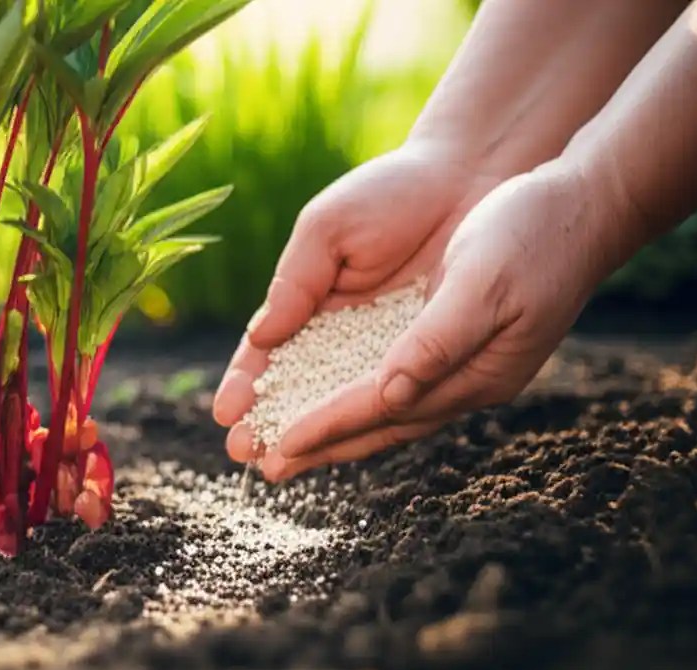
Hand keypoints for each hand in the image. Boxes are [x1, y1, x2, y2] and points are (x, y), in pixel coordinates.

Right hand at [213, 140, 503, 464]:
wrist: (471, 176)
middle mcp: (342, 336)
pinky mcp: (428, 359)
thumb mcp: (328, 229)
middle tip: (241, 454)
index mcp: (308, 303)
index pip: (267, 355)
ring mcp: (384, 351)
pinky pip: (396, 397)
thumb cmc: (392, 192)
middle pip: (296, 391)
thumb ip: (295, 282)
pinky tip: (339, 447)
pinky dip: (367, 423)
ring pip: (340, 403)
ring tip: (279, 466)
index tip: (225, 413)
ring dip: (310, 436)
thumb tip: (259, 339)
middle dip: (267, 423)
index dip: (245, 384)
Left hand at [252, 163, 620, 480]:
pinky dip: (355, 396)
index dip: (327, 426)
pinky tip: (328, 398)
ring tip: (284, 448)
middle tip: (264, 469)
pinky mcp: (454, 344)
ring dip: (333, 428)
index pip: (383, 408)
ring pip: (384, 409)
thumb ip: (438, 339)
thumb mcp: (484, 280)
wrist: (583, 204)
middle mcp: (465, 381)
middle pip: (379, 424)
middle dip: (320, 444)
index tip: (278, 447)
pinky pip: (393, 382)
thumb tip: (390, 392)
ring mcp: (462, 367)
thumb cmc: (533, 234)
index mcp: (475, 373)